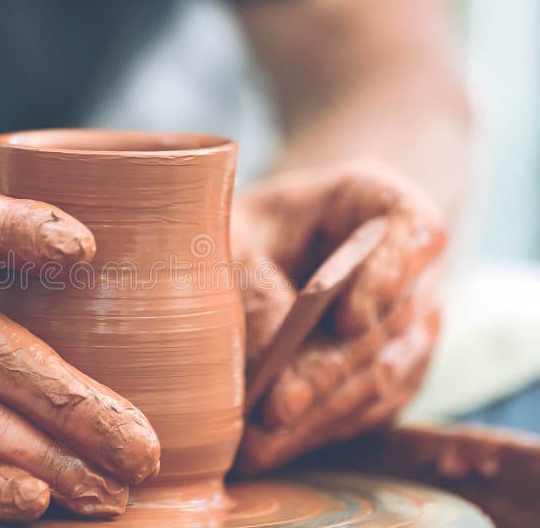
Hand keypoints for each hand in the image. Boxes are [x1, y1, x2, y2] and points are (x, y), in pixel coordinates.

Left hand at [232, 159, 445, 473]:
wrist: (273, 243)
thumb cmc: (253, 229)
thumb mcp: (237, 234)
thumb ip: (253, 282)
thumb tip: (270, 364)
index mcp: (382, 204)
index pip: (415, 232)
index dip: (388, 278)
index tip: (348, 319)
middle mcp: (411, 268)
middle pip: (391, 322)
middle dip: (328, 371)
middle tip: (276, 408)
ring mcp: (411, 324)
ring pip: (382, 375)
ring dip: (321, 413)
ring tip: (261, 445)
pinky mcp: (394, 371)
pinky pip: (370, 406)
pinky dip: (322, 428)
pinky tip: (276, 448)